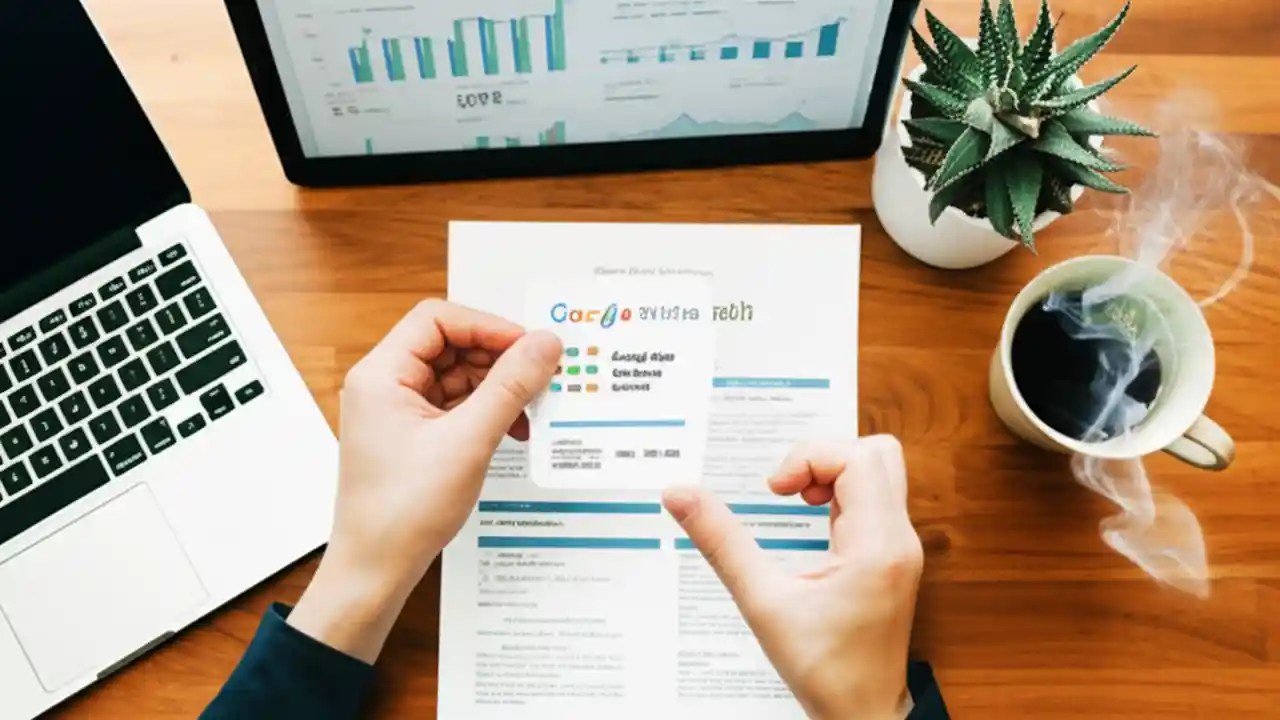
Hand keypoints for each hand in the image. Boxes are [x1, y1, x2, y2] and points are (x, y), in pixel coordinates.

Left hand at [289, 300, 561, 661]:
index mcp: (381, 375)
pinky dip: (486, 412)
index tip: (526, 346)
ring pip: (456, 376)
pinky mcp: (411, 436)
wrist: (375, 570)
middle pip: (449, 345)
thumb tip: (543, 345)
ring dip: (496, 389)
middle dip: (497, 360)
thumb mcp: (468, 441)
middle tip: (538, 377)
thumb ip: (510, 387)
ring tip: (529, 411)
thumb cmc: (402, 512)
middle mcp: (384, 386)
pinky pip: (455, 406)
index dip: (487, 326)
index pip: (437, 320)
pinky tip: (512, 430)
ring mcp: (397, 411)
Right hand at [662, 436, 922, 719]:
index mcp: (877, 545)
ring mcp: (901, 548)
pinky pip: (876, 500)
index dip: (809, 457)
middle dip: (824, 457)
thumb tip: (680, 494)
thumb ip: (720, 542)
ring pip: (879, 473)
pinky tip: (811, 525)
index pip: (857, 458)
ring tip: (798, 504)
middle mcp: (899, 539)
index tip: (774, 489)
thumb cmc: (823, 669)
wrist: (863, 715)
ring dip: (834, 475)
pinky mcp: (894, 557)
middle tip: (789, 489)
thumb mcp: (761, 602)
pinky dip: (842, 496)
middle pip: (876, 453)